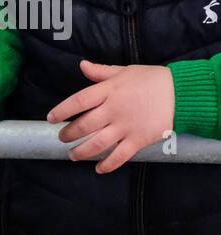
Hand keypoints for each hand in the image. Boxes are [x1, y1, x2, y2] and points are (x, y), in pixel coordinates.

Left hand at [46, 59, 173, 172]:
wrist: (183, 93)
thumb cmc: (152, 80)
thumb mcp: (125, 71)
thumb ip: (101, 72)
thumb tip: (82, 65)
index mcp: (109, 91)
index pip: (78, 101)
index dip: (61, 110)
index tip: (51, 118)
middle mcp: (114, 110)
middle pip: (84, 125)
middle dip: (68, 134)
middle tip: (62, 138)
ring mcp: (126, 126)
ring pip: (97, 143)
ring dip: (81, 152)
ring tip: (72, 155)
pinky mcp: (138, 140)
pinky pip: (119, 156)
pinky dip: (107, 165)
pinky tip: (98, 169)